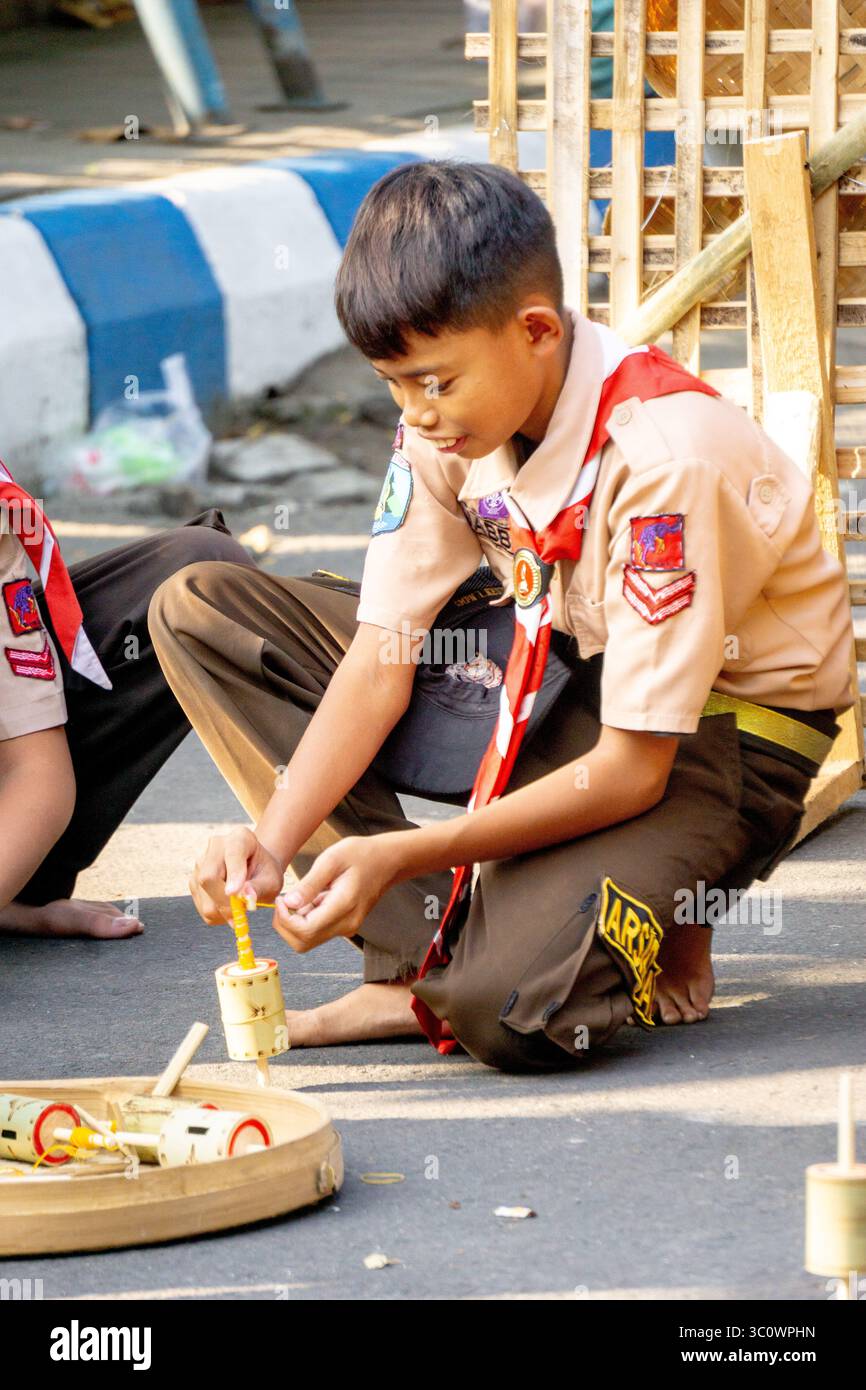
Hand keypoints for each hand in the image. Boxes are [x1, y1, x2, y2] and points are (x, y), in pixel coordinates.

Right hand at [190, 827, 284, 925]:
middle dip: (224, 901)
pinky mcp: (194, 881)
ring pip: (203, 894)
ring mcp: (201, 863)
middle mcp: (216, 846)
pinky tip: (230, 908)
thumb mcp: (272, 880)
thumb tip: (245, 897)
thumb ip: (260, 888)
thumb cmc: (266, 873)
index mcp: (240, 838)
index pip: (232, 853)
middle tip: (241, 915)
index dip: (233, 874)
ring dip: (222, 911)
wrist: (256, 870)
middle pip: (208, 877)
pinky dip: (217, 914)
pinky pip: (201, 905)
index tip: (234, 893)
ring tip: (240, 909)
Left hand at [272, 833, 404, 952]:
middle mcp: (346, 924)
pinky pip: (318, 932)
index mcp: (343, 906)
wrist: (387, 861)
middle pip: (303, 942)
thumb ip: (310, 884)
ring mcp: (347, 928)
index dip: (285, 919)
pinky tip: (312, 899)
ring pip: (308, 940)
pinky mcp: (345, 926)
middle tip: (284, 900)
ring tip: (301, 896)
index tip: (281, 899)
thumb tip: (288, 904)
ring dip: (295, 923)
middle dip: (285, 925)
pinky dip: (306, 920)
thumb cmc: (361, 854)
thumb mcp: (331, 859)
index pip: (304, 931)